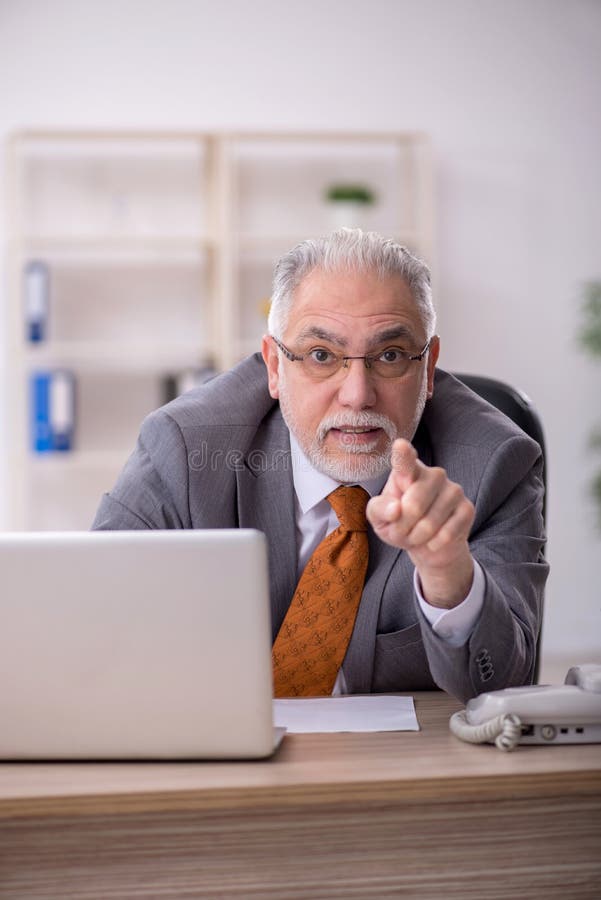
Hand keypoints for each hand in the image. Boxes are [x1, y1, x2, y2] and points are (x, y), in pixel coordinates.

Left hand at [366, 438, 475, 607]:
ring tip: (416, 535)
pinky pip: (446, 533)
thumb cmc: (398, 523)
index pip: (405, 460)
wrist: (427, 543)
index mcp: (408, 470)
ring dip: (417, 538)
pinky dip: (433, 543)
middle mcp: (433, 474)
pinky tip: (433, 540)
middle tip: (401, 530)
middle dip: (402, 527)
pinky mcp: (467, 508)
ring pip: (429, 523)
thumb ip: (379, 509)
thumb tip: (395, 509)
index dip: (403, 454)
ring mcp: (453, 489)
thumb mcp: (378, 518)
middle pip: (413, 506)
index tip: (400, 445)